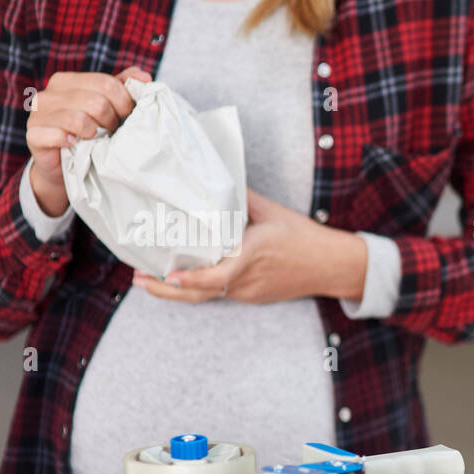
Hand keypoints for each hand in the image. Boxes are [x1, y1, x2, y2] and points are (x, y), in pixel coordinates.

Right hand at [25, 67, 151, 215]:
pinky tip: (75, 145)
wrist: (63, 167)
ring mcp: (38, 113)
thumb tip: (144, 76)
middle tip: (112, 132)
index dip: (124, 103)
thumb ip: (123, 88)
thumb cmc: (88, 135)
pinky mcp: (34, 134)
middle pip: (97, 102)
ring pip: (80, 120)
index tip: (127, 117)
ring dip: (96, 134)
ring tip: (96, 139)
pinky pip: (59, 135)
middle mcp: (49, 93)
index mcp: (67, 81)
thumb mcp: (107, 108)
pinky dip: (72, 142)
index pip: (106, 83)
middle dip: (112, 121)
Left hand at [133, 189, 367, 303]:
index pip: (219, 275)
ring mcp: (250, 291)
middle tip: (140, 279)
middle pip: (203, 292)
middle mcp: (248, 278)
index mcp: (253, 254)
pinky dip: (200, 287)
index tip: (169, 276)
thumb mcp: (272, 212)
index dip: (192, 279)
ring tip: (151, 280)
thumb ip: (240, 197)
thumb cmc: (305, 237)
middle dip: (168, 289)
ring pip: (209, 295)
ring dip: (179, 289)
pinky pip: (222, 293)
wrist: (333, 266)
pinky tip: (183, 277)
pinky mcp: (253, 296)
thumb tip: (213, 177)